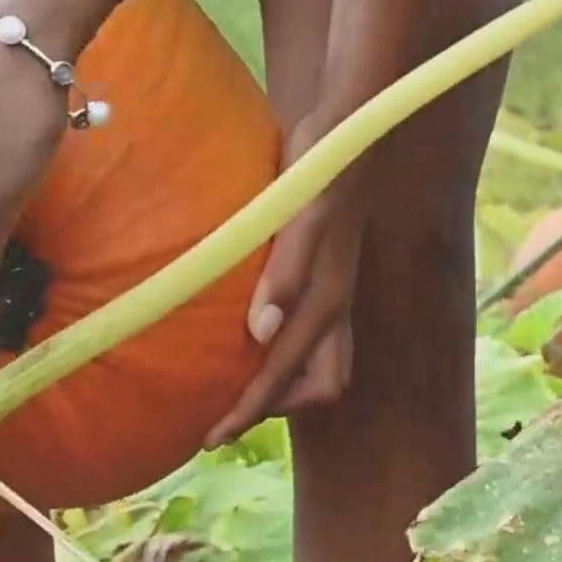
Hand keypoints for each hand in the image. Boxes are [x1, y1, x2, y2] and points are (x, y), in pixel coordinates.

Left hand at [204, 118, 369, 445]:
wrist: (351, 124)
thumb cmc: (321, 164)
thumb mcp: (300, 213)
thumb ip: (285, 273)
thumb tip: (261, 335)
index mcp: (328, 299)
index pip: (286, 375)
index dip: (249, 410)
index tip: (211, 437)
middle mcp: (337, 303)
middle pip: (321, 383)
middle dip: (277, 407)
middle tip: (224, 418)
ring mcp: (337, 289)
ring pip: (320, 360)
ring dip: (283, 381)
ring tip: (235, 386)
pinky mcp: (329, 271)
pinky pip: (311, 329)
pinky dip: (284, 347)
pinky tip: (250, 333)